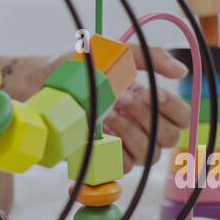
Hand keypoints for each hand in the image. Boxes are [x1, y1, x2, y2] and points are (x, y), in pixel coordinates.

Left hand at [0, 45, 190, 170]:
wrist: (38, 81)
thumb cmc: (75, 66)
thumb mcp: (111, 52)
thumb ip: (146, 55)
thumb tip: (181, 70)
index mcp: (146, 100)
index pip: (180, 117)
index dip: (174, 108)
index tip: (155, 92)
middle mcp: (138, 125)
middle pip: (169, 138)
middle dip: (149, 117)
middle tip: (124, 99)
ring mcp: (120, 144)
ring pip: (149, 155)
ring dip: (132, 132)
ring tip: (110, 113)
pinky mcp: (102, 159)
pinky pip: (124, 167)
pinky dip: (116, 150)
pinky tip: (101, 132)